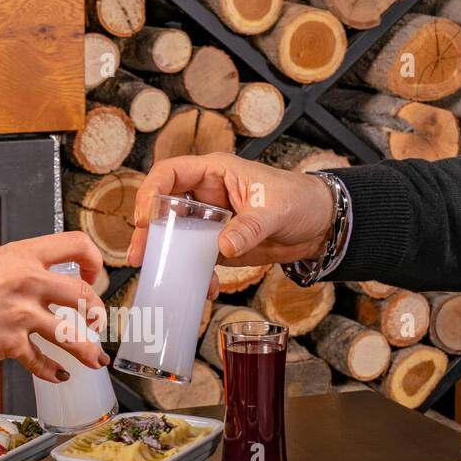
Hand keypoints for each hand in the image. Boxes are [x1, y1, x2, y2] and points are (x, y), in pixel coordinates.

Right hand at [0, 233, 108, 382]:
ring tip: (96, 359)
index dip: (94, 261)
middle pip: (83, 294)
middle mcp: (29, 281)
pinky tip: (59, 375)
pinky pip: (41, 361)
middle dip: (98, 312)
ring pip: (71, 334)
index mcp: (25, 255)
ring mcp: (22, 314)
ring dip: (87, 350)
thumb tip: (45, 282)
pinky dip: (52, 371)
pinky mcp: (12, 343)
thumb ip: (23, 269)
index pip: (77, 244)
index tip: (93, 276)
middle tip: (98, 322)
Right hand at [128, 154, 335, 295]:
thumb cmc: (300, 199)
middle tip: (140, 255)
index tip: (143, 219)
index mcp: (216, 172)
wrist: (321, 225)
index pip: (170, 173)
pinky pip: (198, 258)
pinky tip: (207, 287)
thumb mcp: (275, 211)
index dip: (151, 193)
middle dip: (150, 232)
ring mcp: (211, 221)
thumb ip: (249, 227)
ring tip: (161, 275)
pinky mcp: (219, 244)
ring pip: (178, 236)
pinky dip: (197, 274)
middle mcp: (207, 194)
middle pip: (165, 208)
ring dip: (169, 257)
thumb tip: (224, 246)